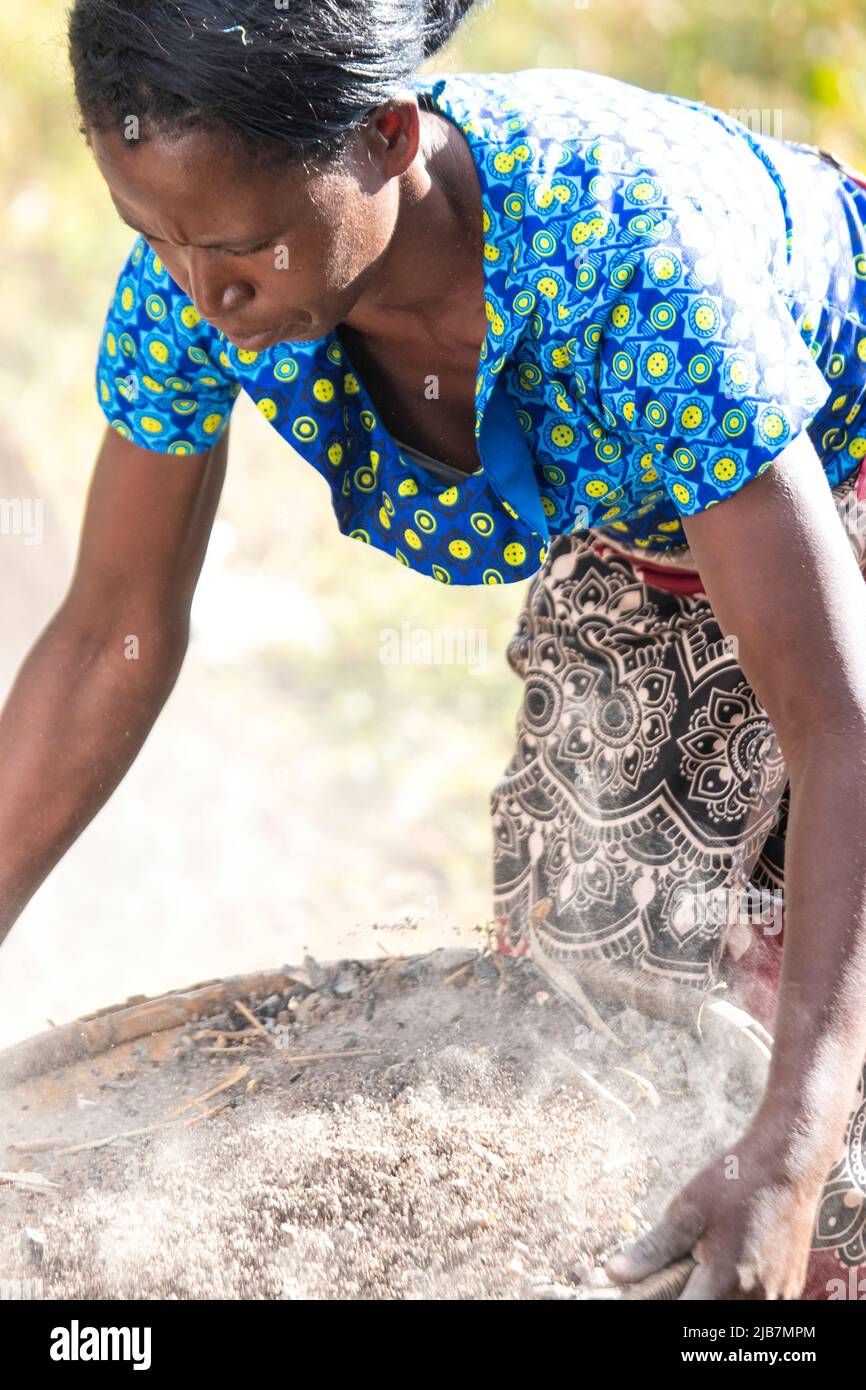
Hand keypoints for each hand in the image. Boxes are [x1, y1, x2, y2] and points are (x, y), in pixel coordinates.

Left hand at [603, 1125, 824, 1299]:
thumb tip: (613, 1273)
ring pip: (731, 1312)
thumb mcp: (687, 1210)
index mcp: (726, 1282)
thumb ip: (651, 1249)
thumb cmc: (736, 1182)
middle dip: (684, 1297)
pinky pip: (754, 1304)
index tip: (644, 1291)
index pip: (682, 1315)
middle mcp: (757, 1299)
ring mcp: (778, 1297)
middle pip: (707, 1313)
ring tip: (706, 1259)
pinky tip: (731, 1261)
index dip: (660, 1302)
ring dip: (711, 1294)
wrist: (788, 1164)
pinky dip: (735, 1292)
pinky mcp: (789, 1290)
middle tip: (678, 1267)